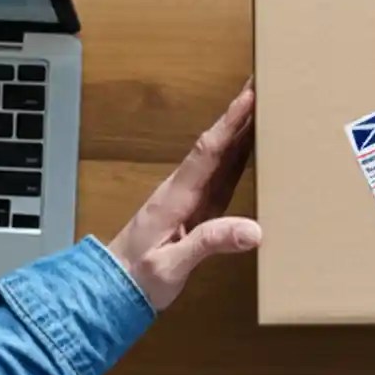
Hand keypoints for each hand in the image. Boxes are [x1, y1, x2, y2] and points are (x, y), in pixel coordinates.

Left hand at [108, 80, 260, 310]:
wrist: (110, 289)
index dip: (230, 123)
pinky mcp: (195, 211)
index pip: (207, 151)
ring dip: (241, 131)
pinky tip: (253, 148)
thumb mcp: (171, 265)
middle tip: (263, 85)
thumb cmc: (137, 278)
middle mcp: (183, 189)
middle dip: (239, 114)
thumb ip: (209, 243)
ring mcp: (189, 198)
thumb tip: (254, 230)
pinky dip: (239, 157)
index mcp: (176, 196)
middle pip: (216, 144)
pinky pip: (222, 177)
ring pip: (221, 157)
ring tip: (264, 107)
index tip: (250, 96)